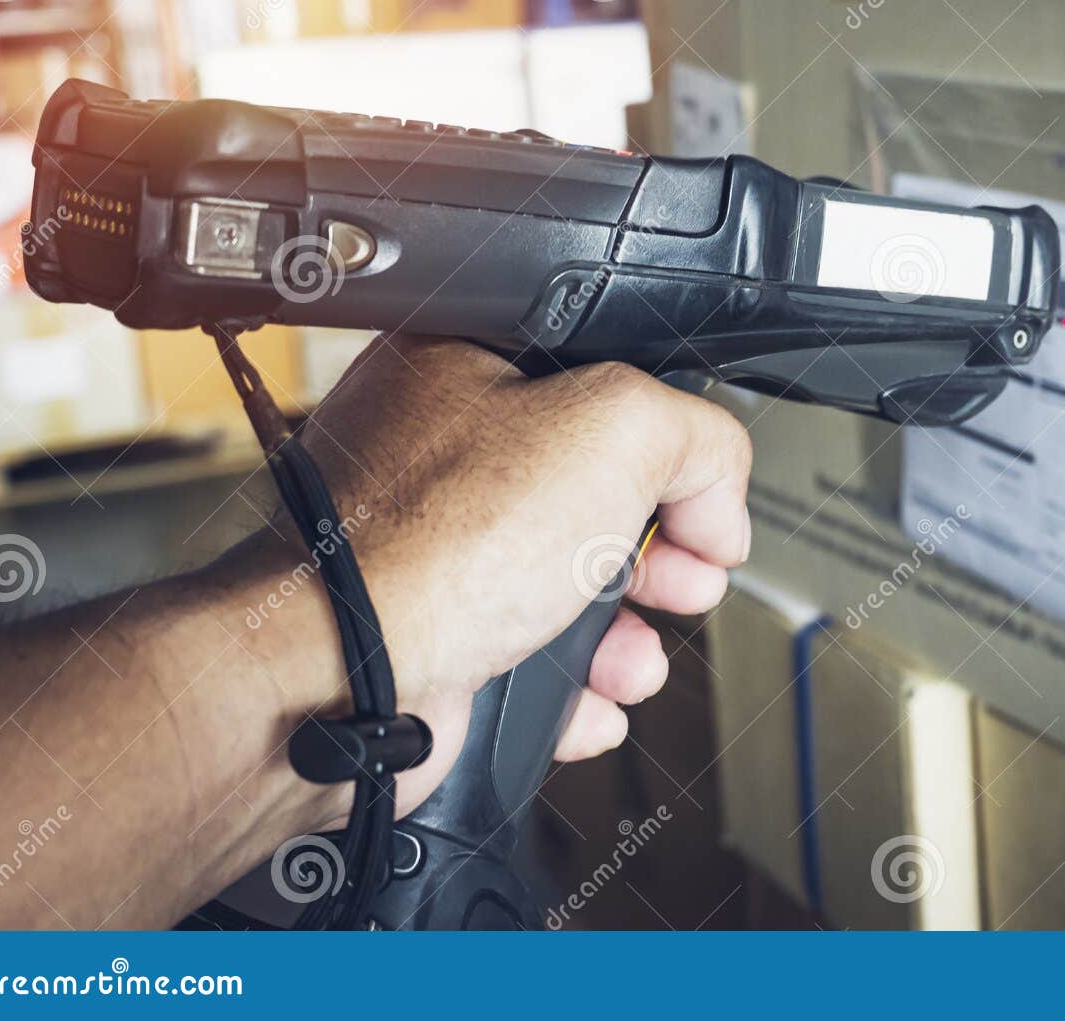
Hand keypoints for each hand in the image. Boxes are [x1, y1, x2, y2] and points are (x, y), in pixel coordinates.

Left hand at [253, 335, 752, 814]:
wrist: (346, 683)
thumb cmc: (434, 546)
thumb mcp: (617, 430)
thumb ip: (698, 436)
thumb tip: (718, 497)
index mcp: (463, 367)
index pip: (605, 388)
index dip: (674, 447)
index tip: (705, 499)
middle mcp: (435, 455)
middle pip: (593, 494)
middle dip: (662, 553)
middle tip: (687, 576)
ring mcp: (426, 550)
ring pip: (563, 584)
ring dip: (624, 631)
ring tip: (636, 657)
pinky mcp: (427, 634)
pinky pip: (525, 655)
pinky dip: (573, 684)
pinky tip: (593, 697)